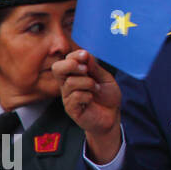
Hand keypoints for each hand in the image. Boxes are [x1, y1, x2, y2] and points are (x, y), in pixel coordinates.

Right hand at [54, 49, 122, 163]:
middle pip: (57, 68)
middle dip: (72, 65)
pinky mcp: (70, 109)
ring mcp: (68, 96)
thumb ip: (95, 68)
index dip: (75, 55)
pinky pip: (75, 96)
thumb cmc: (108, 96)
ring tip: (96, 89)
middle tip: (85, 70)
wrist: (112, 116)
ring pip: (70, 82)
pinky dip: (87, 95)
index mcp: (76, 74)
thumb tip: (84, 54)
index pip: (66, 60)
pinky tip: (91, 99)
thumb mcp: (105, 78)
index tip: (86, 56)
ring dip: (87, 83)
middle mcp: (68, 84)